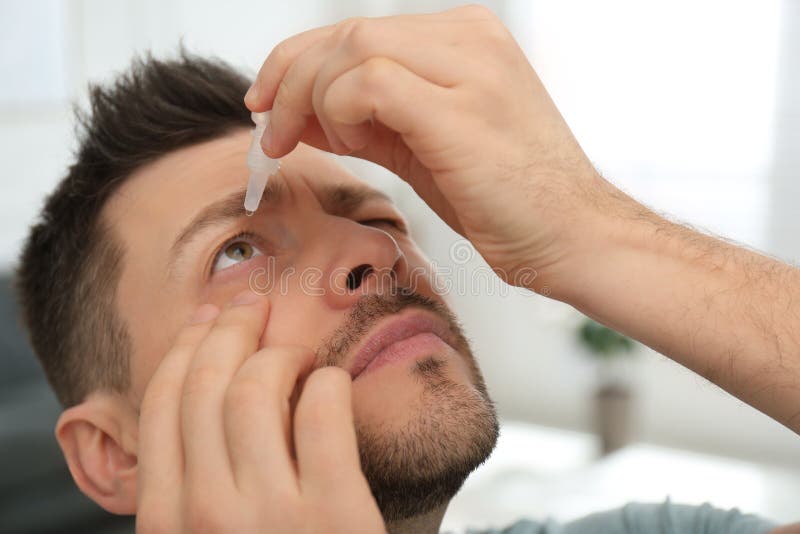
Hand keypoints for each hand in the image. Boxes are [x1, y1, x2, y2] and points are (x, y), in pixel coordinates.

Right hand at [136, 292, 384, 532]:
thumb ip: (196, 482)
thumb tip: (204, 396)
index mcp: (165, 522)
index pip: (160, 406)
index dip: (185, 347)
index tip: (208, 317)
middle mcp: (206, 517)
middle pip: (205, 385)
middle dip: (230, 328)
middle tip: (255, 306)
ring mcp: (271, 516)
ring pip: (254, 390)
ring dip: (280, 354)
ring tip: (302, 357)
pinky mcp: (335, 515)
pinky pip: (321, 414)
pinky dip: (329, 383)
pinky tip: (333, 385)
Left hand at [245, 5, 611, 288]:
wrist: (575, 238)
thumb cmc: (505, 201)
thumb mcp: (423, 148)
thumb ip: (367, 122)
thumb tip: (300, 114)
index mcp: (464, 41)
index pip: (359, 32)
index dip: (299, 64)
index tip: (270, 105)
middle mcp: (469, 38)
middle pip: (347, 33)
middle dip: (290, 79)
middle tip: (271, 129)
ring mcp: (470, 66)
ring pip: (352, 48)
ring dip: (312, 100)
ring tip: (319, 144)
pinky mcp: (461, 105)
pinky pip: (368, 82)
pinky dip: (338, 111)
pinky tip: (349, 143)